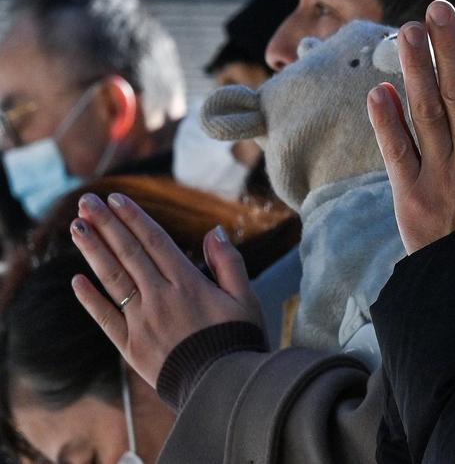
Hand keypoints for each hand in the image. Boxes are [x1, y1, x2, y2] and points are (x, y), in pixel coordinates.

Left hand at [69, 193, 261, 388]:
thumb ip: (228, 263)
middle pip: (128, 253)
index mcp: (188, 283)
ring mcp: (142, 322)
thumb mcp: (245, 297)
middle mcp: (160, 298)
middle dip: (106, 225)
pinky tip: (77, 280)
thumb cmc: (239, 340)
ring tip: (76, 227)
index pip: (154, 241)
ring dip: (93, 251)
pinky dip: (91, 299)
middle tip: (86, 202)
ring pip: (113, 279)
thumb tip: (214, 231)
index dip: (134, 218)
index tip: (116, 199)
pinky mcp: (131, 346)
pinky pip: (106, 318)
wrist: (223, 387)